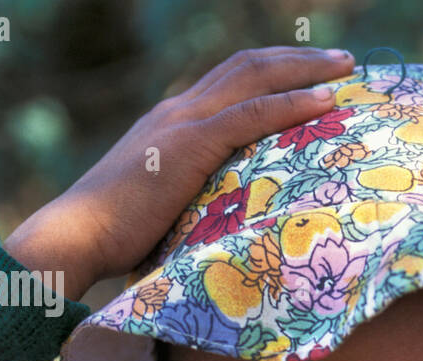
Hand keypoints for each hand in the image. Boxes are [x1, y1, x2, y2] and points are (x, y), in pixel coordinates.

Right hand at [5, 46, 355, 300]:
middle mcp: (179, 110)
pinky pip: (250, 114)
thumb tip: (224, 223)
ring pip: (254, 77)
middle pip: (248, 66)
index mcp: (173, 121)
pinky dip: (290, 103)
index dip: (273, 72)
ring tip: (345, 68)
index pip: (230, 81)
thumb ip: (194, 199)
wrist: (76, 236)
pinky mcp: (189, 145)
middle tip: (342, 61)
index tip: (311, 74)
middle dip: (298, 59)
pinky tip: (323, 101)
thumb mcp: (165, 208)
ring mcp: (184, 122)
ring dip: (304, 69)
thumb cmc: (116, 238)